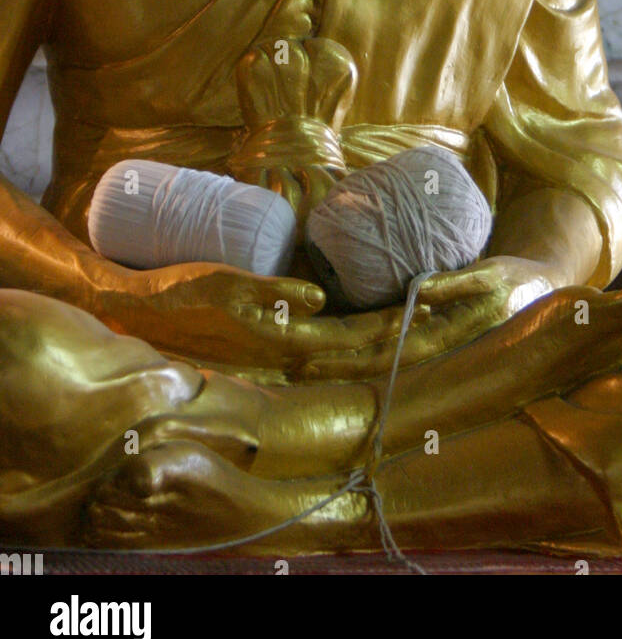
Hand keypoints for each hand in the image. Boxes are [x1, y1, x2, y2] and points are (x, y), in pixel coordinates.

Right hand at [100, 261, 421, 376]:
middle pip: (370, 350)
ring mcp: (292, 350)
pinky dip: (372, 337)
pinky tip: (392, 321)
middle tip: (459, 311)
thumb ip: (272, 291)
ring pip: (359, 351)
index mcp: (288, 341)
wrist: (146, 313)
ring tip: (441, 316)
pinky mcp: (285, 338)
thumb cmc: (184, 294)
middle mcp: (296, 353)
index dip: (401, 323)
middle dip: (418, 334)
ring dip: (401, 337)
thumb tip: (320, 294)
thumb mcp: (226, 285)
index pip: (360, 336)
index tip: (438, 306)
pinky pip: (339, 344)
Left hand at [294, 256, 557, 381]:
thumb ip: (456, 283)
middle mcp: (438, 345)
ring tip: (307, 363)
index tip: (312, 357)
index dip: (350, 355)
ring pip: (385, 356)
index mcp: (449, 332)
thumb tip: (417, 292)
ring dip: (348, 361)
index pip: (389, 347)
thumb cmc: (516, 279)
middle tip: (297, 365)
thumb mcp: (491, 274)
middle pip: (379, 358)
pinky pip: (397, 345)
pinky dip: (368, 350)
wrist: (542, 290)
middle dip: (340, 363)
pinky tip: (342, 354)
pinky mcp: (436, 333)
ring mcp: (436, 342)